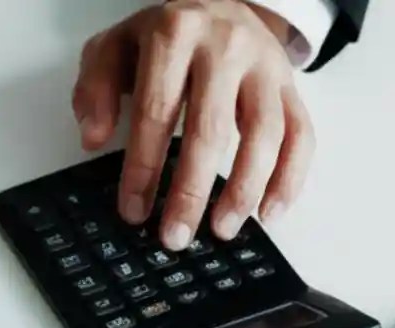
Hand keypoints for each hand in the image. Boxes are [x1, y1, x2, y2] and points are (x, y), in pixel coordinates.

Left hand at [73, 0, 314, 248]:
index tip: (133, 210)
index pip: (156, 110)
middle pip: (211, 129)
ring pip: (265, 135)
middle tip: (176, 236)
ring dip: (244, 190)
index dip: (144, 166)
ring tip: (222, 229)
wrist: (220, 1)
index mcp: (175, 33)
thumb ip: (95, 88)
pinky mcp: (291, 85)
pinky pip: (301, 134)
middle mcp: (226, 46)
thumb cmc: (163, 36)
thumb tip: (93, 139)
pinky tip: (268, 213)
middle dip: (191, 191)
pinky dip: (290, 178)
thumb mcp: (114, 47)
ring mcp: (265, 66)